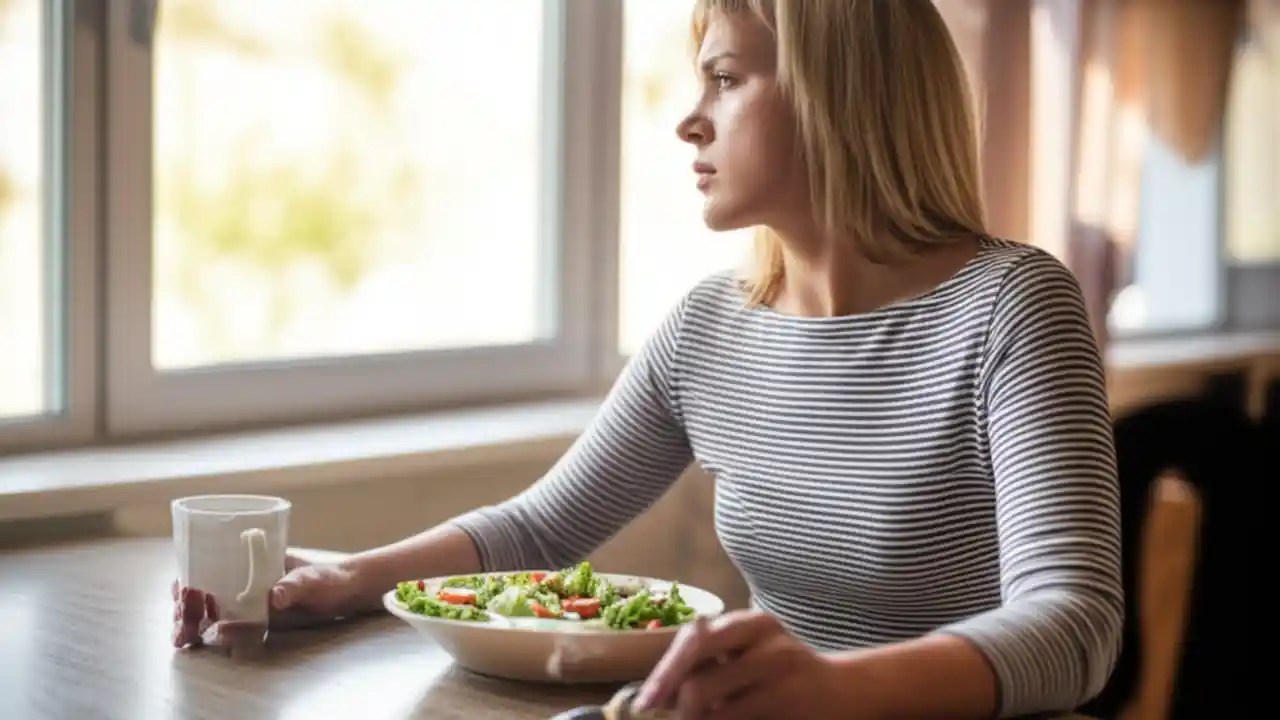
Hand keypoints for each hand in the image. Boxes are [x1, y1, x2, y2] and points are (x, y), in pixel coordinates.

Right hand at [170, 553, 364, 648]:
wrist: (349, 592)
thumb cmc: (329, 576)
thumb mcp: (312, 578)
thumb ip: (295, 585)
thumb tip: (275, 597)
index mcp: (251, 561)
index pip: (211, 564)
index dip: (189, 577)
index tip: (178, 590)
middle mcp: (246, 579)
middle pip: (205, 591)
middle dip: (185, 607)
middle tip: (179, 622)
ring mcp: (253, 601)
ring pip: (215, 611)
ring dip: (196, 623)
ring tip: (184, 637)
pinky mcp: (262, 621)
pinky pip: (235, 628)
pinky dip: (220, 634)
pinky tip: (208, 640)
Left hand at [632, 610, 858, 719]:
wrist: (846, 692)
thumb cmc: (787, 677)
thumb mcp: (752, 657)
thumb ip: (714, 664)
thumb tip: (660, 690)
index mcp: (751, 623)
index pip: (695, 636)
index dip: (666, 668)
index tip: (646, 699)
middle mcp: (764, 637)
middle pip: (697, 653)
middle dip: (669, 687)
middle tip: (656, 713)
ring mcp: (778, 666)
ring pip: (708, 691)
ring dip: (690, 714)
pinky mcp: (786, 701)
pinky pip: (732, 716)